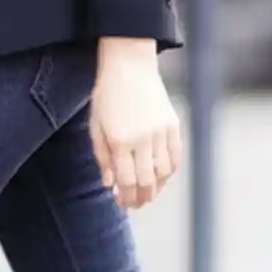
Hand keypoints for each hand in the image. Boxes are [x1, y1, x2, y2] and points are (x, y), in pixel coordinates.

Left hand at [90, 37, 182, 208]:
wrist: (129, 66)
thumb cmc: (107, 95)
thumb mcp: (96, 126)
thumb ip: (102, 157)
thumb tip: (110, 184)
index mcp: (120, 140)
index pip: (126, 181)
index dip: (125, 197)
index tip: (122, 203)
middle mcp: (142, 139)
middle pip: (147, 181)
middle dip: (141, 198)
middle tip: (135, 205)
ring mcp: (160, 132)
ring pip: (163, 173)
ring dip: (156, 188)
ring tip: (148, 194)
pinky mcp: (173, 125)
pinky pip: (175, 157)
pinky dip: (169, 172)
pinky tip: (161, 177)